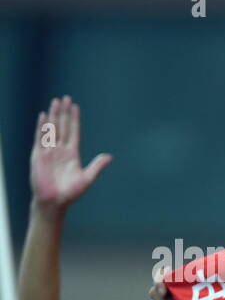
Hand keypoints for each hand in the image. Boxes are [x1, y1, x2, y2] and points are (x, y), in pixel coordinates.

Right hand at [29, 96, 111, 211]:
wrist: (55, 202)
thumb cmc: (70, 193)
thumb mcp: (87, 178)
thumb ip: (97, 166)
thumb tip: (110, 156)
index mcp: (72, 153)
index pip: (73, 131)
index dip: (75, 119)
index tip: (75, 107)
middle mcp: (60, 149)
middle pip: (62, 126)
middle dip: (64, 112)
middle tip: (65, 98)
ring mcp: (49, 151)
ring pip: (52, 128)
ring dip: (54, 115)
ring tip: (56, 102)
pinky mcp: (39, 155)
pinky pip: (40, 138)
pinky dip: (42, 127)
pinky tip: (44, 116)